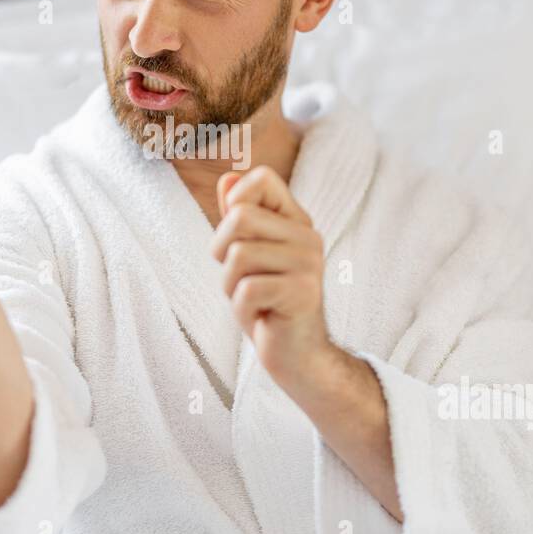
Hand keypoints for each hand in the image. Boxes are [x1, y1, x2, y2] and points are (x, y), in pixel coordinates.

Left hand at [210, 165, 331, 379]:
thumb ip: (238, 217)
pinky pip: (245, 288)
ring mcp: (309, 264)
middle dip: (223, 253)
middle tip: (242, 280)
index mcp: (297, 222)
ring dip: (231, 285)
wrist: (297, 356)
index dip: (234, 205)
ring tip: (255, 299)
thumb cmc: (267, 303)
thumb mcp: (247, 256)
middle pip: (238, 217)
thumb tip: (228, 177)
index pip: (261, 179)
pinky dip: (242, 308)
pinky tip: (263, 315)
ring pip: (237, 255)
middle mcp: (308, 237)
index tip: (239, 240)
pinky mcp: (303, 292)